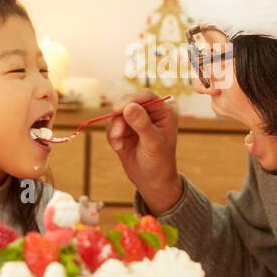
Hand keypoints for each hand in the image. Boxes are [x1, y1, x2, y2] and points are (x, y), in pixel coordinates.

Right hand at [105, 89, 181, 212]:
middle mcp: (151, 111)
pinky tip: (119, 148)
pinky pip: (111, 125)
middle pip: (128, 102)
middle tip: (117, 134)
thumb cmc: (159, 161)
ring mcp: (136, 119)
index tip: (118, 109)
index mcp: (165, 110)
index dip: (131, 99)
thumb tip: (129, 107)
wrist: (151, 180)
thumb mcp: (153, 143)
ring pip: (117, 114)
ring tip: (119, 146)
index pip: (146, 96)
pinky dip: (112, 136)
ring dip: (115, 129)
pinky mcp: (124, 128)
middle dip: (119, 118)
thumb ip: (142, 125)